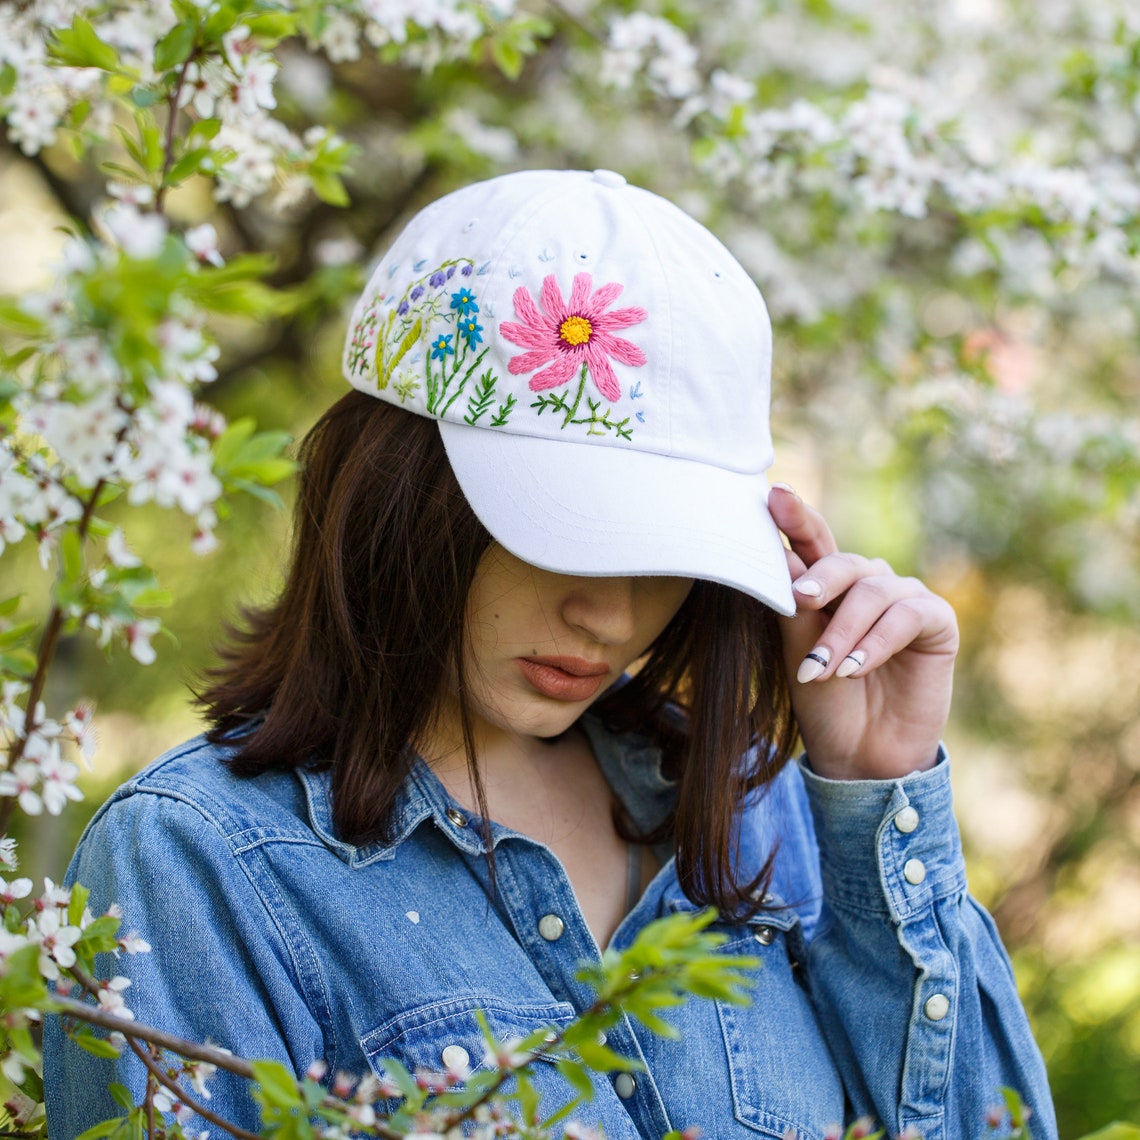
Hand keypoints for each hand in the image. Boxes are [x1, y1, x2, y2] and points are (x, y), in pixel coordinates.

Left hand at [767, 485, 959, 780]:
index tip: (774, 495)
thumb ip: (795, 605)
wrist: (859, 753)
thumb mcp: (798, 650)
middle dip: (820, 582)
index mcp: (831, 585)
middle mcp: (869, 584)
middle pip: (844, 562)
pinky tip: (855, 669)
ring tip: (824, 671)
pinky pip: (906, 617)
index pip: (813, 543)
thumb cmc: (823, 700)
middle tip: (800, 599)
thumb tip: (782, 555)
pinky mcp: (937, 622)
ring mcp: (905, 599)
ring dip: (843, 634)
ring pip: (871, 594)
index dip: (795, 518)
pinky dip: (876, 643)